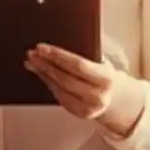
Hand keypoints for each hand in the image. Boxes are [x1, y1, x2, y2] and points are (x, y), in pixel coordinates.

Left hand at [24, 43, 144, 134]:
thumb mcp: (103, 61)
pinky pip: (59, 96)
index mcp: (106, 79)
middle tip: (32, 53)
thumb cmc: (105, 74)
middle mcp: (98, 96)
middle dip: (45, 64)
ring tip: (32, 61)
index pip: (78, 65)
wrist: (117, 98)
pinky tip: (40, 73)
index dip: (58, 56)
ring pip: (59, 88)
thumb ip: (89, 50)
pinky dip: (48, 83)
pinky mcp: (79, 113)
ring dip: (42, 73)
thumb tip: (68, 35)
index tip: (42, 47)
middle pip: (65, 78)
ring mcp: (89, 108)